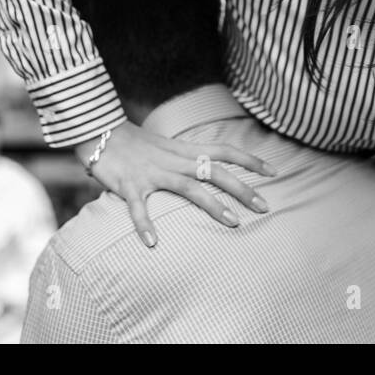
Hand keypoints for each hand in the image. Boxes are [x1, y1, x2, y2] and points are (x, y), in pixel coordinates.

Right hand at [74, 121, 275, 247]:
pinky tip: (152, 243)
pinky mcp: (130, 185)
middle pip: (215, 172)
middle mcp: (173, 160)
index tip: (274, 172)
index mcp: (183, 150)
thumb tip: (208, 168)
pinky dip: (145, 224)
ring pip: (189, 188)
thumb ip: (187, 157)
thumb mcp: (167, 146)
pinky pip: (138, 207)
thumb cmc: (135, 143)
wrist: (99, 130)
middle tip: (265, 206)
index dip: (250, 160)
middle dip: (242, 189)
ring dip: (212, 205)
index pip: (224, 151)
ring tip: (233, 223)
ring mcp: (153, 172)